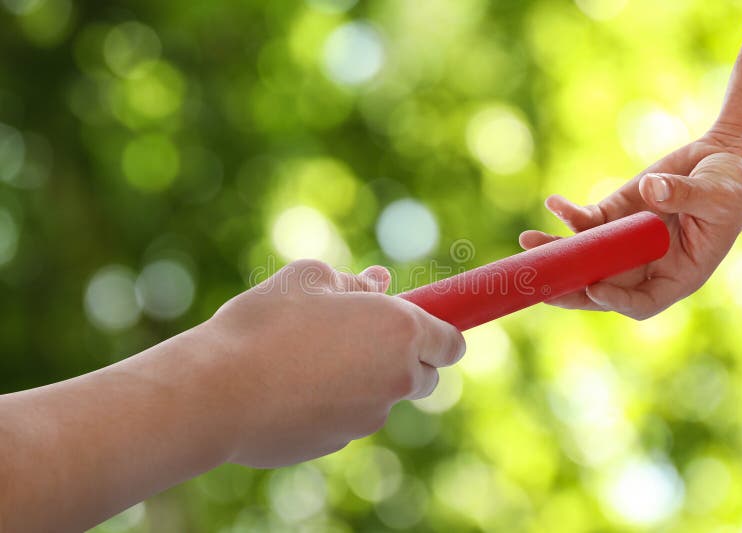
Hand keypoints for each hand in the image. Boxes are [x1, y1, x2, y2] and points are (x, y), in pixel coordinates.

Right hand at [194, 259, 465, 467]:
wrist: (218, 391)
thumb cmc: (266, 323)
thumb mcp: (309, 278)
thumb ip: (354, 282)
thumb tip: (378, 283)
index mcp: (401, 332)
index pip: (453, 343)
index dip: (439, 331)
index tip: (417, 323)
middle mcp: (396, 380)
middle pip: (425, 376)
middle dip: (404, 357)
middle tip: (359, 335)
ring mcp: (368, 418)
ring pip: (382, 397)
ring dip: (364, 379)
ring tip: (310, 356)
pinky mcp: (338, 443)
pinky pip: (348, 417)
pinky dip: (334, 403)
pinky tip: (292, 386)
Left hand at [519, 130, 741, 318]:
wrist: (725, 160)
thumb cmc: (732, 186)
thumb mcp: (717, 193)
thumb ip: (684, 195)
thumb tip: (652, 191)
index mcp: (677, 276)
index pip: (640, 302)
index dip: (615, 300)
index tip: (594, 288)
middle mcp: (645, 266)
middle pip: (600, 287)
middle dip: (568, 286)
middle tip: (538, 282)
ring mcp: (626, 243)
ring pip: (584, 258)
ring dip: (555, 252)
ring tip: (528, 242)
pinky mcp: (615, 217)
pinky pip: (586, 222)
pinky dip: (569, 214)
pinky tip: (555, 203)